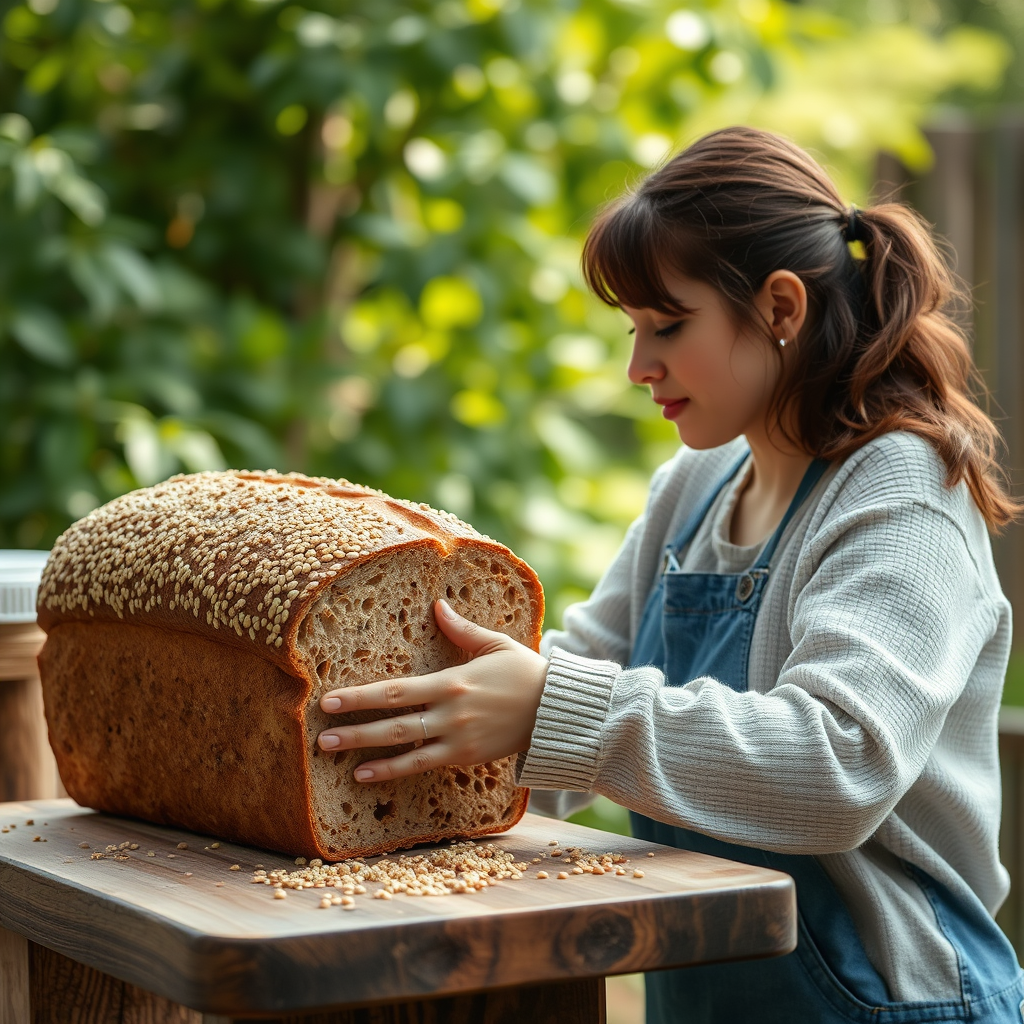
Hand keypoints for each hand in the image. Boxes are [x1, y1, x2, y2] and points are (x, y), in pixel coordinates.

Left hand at [317, 598, 547, 782]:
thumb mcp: (495, 644)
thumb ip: (461, 629)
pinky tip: (366, 775)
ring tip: (335, 756)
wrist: (556, 710)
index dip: (361, 696)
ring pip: (404, 748)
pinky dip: (393, 771)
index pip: (397, 690)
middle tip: (320, 736)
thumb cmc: (525, 673)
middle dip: (355, 729)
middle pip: (393, 722)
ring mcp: (458, 738)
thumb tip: (436, 605)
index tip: (331, 699)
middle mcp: (451, 712)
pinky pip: (423, 764)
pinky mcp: (466, 757)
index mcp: (453, 681)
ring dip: (367, 752)